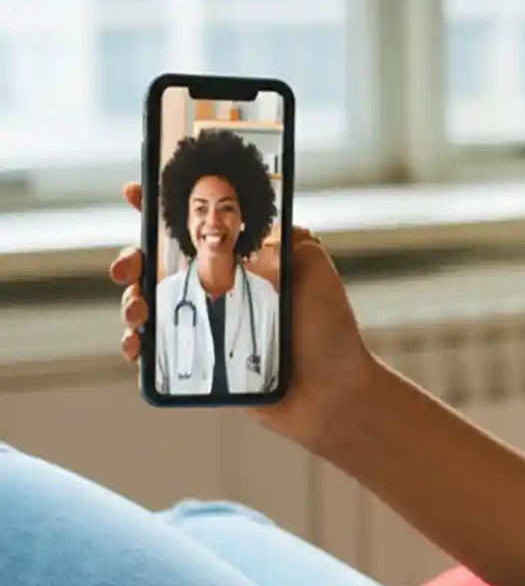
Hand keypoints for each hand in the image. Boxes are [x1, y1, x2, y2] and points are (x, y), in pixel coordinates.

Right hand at [112, 182, 381, 450]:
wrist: (333, 393)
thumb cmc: (330, 332)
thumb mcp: (314, 270)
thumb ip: (286, 239)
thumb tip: (252, 218)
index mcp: (244, 261)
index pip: (199, 228)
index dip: (164, 209)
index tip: (137, 192)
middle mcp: (220, 288)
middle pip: (160, 265)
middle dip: (133, 258)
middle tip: (129, 266)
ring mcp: (207, 324)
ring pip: (150, 305)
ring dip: (130, 302)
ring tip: (138, 311)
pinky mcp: (199, 361)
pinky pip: (156, 350)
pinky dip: (136, 344)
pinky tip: (137, 345)